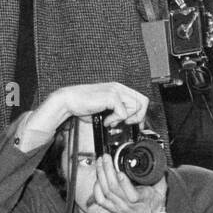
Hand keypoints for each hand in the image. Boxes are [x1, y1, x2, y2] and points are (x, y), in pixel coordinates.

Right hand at [21, 82, 149, 150]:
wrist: (69, 101)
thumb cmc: (83, 106)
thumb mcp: (105, 110)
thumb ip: (117, 114)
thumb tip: (127, 124)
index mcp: (118, 89)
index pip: (140, 99)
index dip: (140, 114)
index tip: (134, 124)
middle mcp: (118, 88)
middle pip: (143, 102)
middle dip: (136, 117)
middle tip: (124, 123)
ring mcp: (115, 90)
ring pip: (135, 107)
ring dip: (124, 118)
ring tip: (111, 120)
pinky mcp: (111, 96)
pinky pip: (122, 113)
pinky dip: (115, 120)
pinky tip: (105, 119)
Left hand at [89, 154, 167, 212]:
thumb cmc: (154, 208)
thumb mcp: (161, 193)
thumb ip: (159, 178)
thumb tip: (158, 166)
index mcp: (142, 200)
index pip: (132, 195)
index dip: (124, 183)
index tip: (120, 172)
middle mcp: (128, 205)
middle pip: (113, 188)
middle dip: (107, 170)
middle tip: (105, 158)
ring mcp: (118, 207)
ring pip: (105, 191)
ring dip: (101, 175)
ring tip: (100, 162)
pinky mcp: (111, 209)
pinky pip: (99, 199)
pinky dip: (96, 188)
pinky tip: (98, 178)